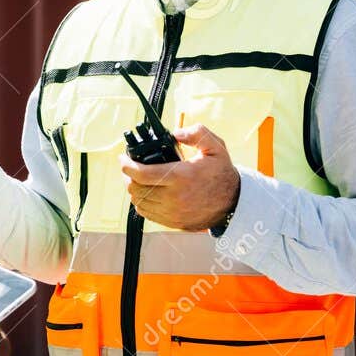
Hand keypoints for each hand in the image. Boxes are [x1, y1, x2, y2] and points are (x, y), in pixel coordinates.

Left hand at [119, 124, 239, 230]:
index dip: (126, 165)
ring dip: (134, 189)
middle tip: (129, 167)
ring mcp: (172, 212)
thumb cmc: (222, 174)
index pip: (142, 173)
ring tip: (136, 179)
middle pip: (136, 188)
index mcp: (181, 176)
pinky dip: (141, 203)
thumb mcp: (215, 147)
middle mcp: (174, 197)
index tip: (122, 158)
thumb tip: (175, 134)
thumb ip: (196, 133)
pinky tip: (146, 193)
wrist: (233, 203)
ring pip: (139, 202)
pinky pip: (147, 214)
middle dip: (128, 176)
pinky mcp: (172, 222)